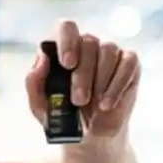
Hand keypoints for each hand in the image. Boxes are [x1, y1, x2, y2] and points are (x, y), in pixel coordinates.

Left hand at [26, 20, 140, 139]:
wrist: (90, 135)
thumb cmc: (62, 115)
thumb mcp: (40, 105)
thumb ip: (33, 81)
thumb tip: (42, 57)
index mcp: (62, 48)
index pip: (67, 27)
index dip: (67, 41)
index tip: (67, 64)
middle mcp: (86, 45)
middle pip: (88, 42)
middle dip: (83, 74)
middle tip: (79, 100)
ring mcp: (109, 52)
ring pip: (108, 50)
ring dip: (101, 80)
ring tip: (95, 105)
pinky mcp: (129, 63)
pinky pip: (128, 62)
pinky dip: (118, 84)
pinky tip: (108, 103)